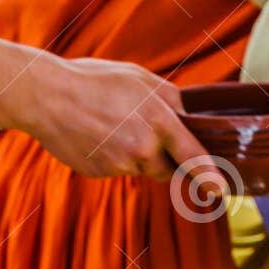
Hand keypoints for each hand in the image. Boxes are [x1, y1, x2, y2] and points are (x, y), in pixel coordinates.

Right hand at [22, 56, 213, 182]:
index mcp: (159, 120)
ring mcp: (119, 165)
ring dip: (137, 155)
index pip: (193, 155)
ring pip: (141, 169)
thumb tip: (191, 117)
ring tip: (112, 126)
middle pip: (168, 169)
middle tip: (142, 130)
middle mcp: (142, 148)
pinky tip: (95, 135)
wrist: (47, 97)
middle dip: (164, 157)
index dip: (210, 176)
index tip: (221, 190)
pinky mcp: (99, 174)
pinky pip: (116, 170)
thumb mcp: (140, 78)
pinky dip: (112, 157)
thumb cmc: (95, 80)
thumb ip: (171, 99)